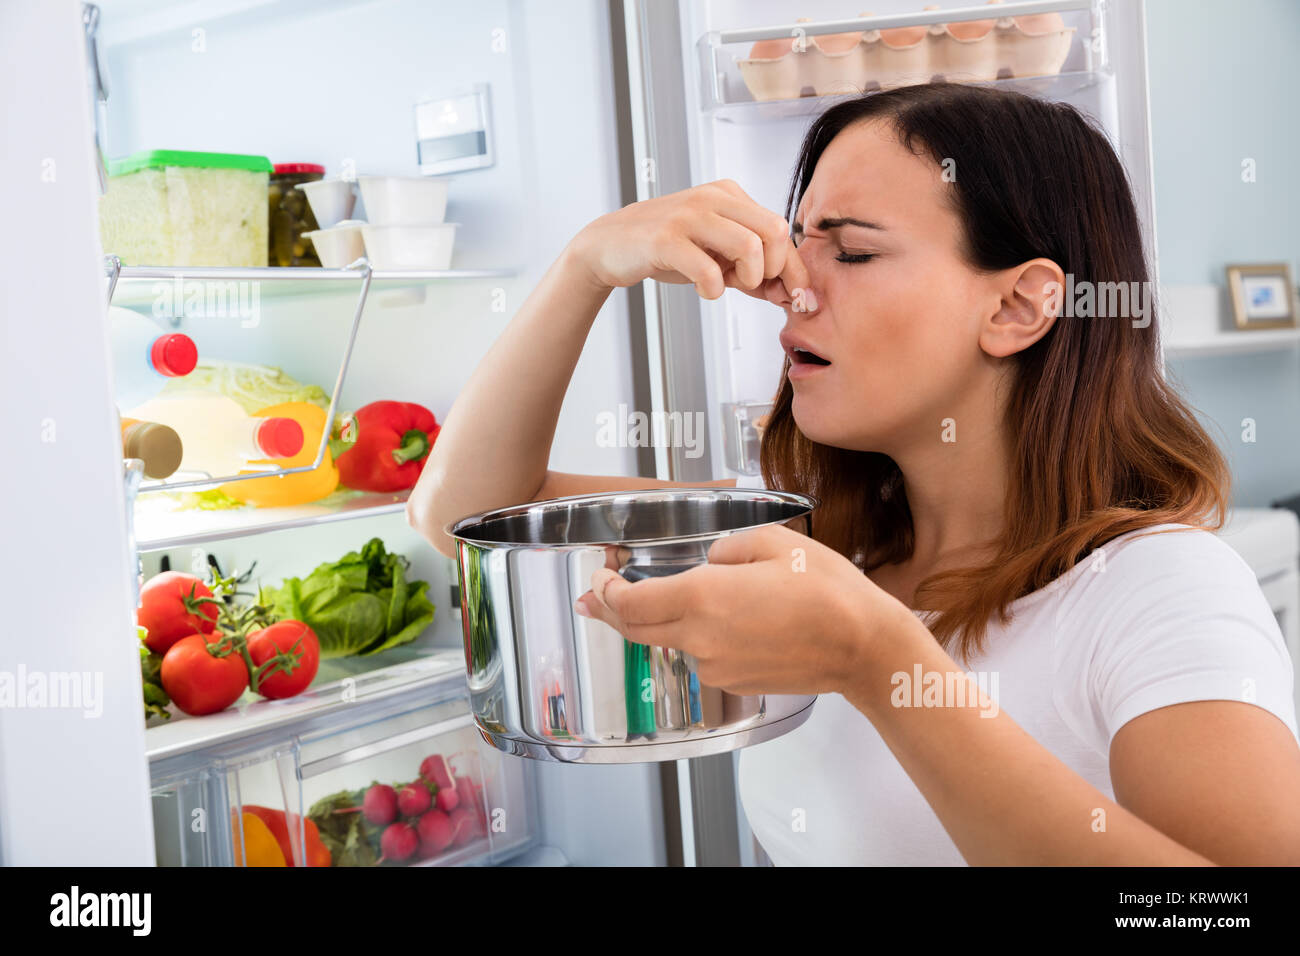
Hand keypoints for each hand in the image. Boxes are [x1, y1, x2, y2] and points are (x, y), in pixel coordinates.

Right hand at [568, 179, 816, 307]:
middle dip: (774, 270)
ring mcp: (689, 216)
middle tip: (752, 286)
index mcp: (729, 195)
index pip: (780, 228)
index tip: (797, 298)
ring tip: (726, 284)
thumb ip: (750, 267)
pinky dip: (713, 289)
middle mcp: (712, 198)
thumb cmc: (666, 249)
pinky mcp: (667, 239)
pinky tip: (703, 289)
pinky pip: (708, 270)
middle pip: (774, 231)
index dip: (794, 269)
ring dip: (747, 278)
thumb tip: (791, 294)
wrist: (610, 245)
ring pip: (749, 246)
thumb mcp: (714, 254)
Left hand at [573, 523, 907, 696]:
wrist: (862, 648)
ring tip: (673, 599)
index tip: (598, 577)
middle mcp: (700, 638)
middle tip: (593, 598)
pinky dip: (697, 638)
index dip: (606, 590)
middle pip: (636, 630)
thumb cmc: (827, 591)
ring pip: (671, 642)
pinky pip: (702, 656)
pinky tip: (724, 621)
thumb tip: (709, 561)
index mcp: (703, 598)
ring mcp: (716, 666)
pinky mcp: (734, 682)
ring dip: (660, 623)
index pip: (631, 602)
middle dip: (609, 612)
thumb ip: (726, 548)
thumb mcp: (774, 542)